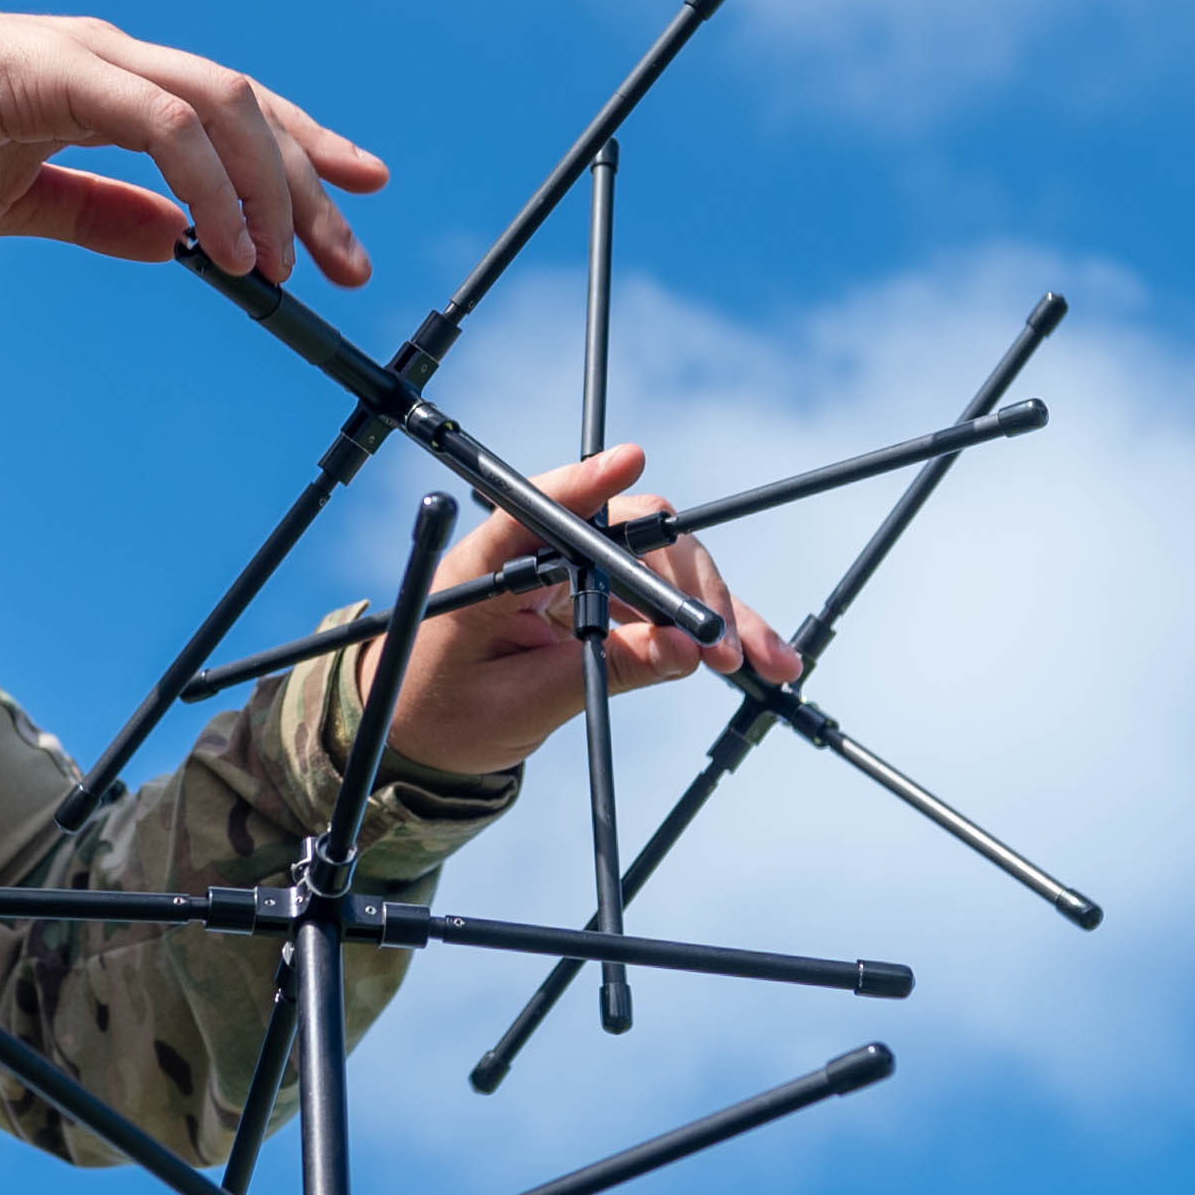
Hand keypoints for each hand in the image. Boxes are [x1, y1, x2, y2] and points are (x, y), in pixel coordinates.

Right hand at [0, 8, 386, 284]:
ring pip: (220, 107)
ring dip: (269, 186)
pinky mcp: (58, 71)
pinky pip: (161, 124)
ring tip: (288, 265)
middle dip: (311, 182)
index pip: (227, 113)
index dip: (299, 151)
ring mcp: (88, 57)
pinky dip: (206, 183)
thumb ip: (98, 215)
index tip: (354, 201)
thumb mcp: (16, 202)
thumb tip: (179, 244)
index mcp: (104, 83)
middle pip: (246, 107)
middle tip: (351, 262)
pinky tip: (226, 243)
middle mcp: (111, 57)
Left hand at [369, 449, 799, 782]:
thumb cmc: (448, 714)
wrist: (428, 735)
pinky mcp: (602, 594)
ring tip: (766, 660)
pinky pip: (665, 601)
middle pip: (631, 533)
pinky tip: (757, 657)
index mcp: (491, 564)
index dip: (586, 483)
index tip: (629, 460)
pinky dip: (708, 630)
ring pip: (664, 564)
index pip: (539, 509)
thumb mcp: (523, 704)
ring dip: (720, 610)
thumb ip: (602, 669)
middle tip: (726, 644)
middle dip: (692, 584)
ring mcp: (576, 569)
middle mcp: (540, 551)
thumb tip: (685, 652)